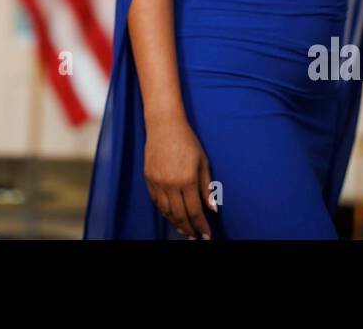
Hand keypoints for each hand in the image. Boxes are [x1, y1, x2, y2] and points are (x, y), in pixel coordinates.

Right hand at [144, 117, 215, 239]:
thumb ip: (207, 188)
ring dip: (176, 223)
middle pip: (180, 215)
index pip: (195, 211)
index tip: (206, 237)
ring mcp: (157, 182)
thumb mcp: (202, 163)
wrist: (164, 125)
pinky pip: (156, 201)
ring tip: (184, 230)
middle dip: (189, 229)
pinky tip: (171, 215)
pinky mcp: (148, 178)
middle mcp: (170, 184)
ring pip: (166, 211)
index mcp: (187, 180)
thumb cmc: (187, 141)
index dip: (201, 227)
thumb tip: (213, 209)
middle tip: (196, 238)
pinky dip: (164, 211)